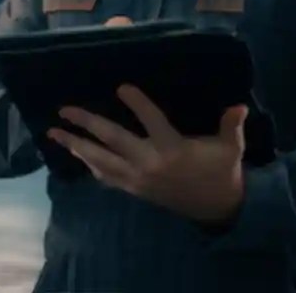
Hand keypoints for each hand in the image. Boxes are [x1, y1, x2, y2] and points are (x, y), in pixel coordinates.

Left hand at [47, 84, 247, 226]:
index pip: (152, 121)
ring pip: (101, 161)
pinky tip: (77, 154)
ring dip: (77, 146)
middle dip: (87, 124)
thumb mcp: (230, 148)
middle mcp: (150, 163)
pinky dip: (90, 165)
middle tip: (64, 110)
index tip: (121, 87)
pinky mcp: (135, 190)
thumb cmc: (222, 172)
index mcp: (172, 149)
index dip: (137, 104)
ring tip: (55, 133)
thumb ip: (231, 125)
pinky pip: (107, 177)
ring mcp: (139, 179)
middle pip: (112, 140)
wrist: (217, 209)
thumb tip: (239, 105)